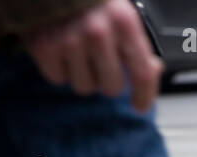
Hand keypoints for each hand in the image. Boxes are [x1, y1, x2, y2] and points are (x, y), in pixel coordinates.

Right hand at [24, 0, 162, 112]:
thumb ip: (136, 43)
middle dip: (108, 80)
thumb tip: (153, 70)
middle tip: (99, 62)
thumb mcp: (121, 14)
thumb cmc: (89, 0)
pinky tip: (60, 49)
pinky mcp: (43, 46)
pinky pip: (58, 79)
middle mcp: (98, 32)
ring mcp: (69, 39)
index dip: (144, 96)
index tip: (140, 106)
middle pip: (112, 88)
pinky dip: (59, 69)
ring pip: (85, 87)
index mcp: (124, 22)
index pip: (142, 74)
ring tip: (78, 51)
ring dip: (83, 75)